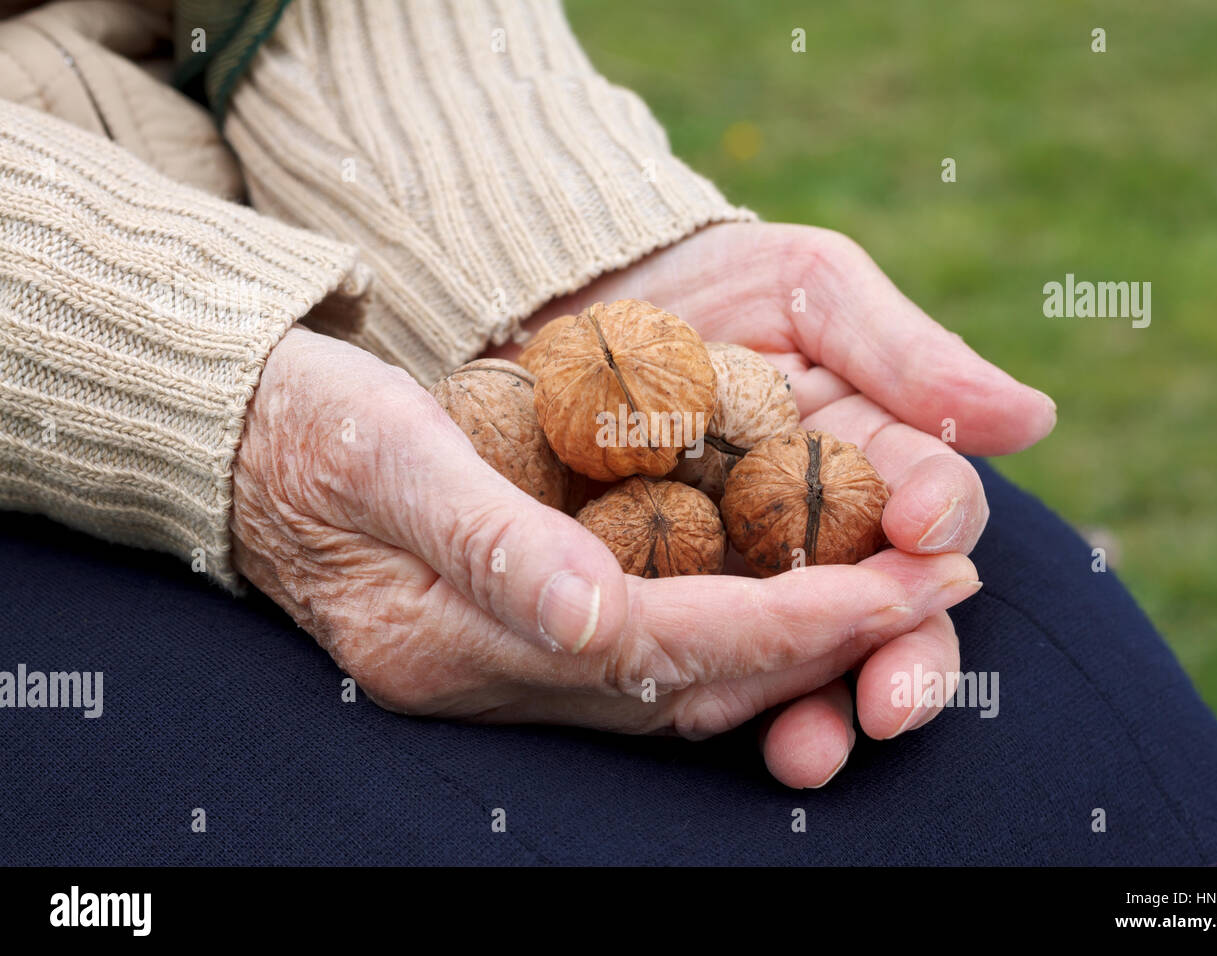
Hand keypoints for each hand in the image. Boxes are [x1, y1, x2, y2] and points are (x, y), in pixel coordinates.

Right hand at [232, 325, 980, 749]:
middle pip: (692, 681)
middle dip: (823, 639)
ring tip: (900, 585)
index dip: (792, 622)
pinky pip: (655, 657)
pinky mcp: (520, 640)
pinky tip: (799, 586)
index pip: (666, 646)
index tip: (901, 584)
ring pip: (685, 681)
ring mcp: (506, 666)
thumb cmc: (309, 430)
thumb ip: (486, 536)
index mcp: (455, 637)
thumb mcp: (384, 450)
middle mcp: (492, 673)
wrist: (245, 446)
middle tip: (940, 584)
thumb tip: (593, 614)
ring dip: (796, 638)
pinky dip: (738, 626)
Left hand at [490, 222, 1055, 785]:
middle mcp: (821, 537)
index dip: (938, 524)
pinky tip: (710, 723)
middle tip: (894, 703)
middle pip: (885, 616)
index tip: (921, 529)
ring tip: (807, 753)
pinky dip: (714, 696)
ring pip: (802, 659)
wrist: (576, 298)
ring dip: (815, 711)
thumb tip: (1032, 419)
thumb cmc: (706, 278)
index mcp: (873, 465)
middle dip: (901, 664)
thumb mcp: (807, 289)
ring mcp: (744, 578)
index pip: (932, 510)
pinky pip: (698, 661)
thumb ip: (906, 354)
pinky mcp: (663, 602)